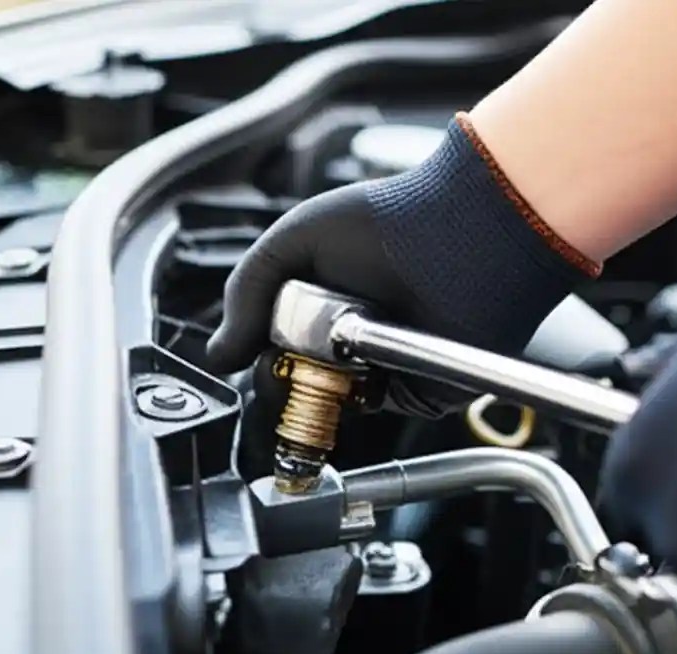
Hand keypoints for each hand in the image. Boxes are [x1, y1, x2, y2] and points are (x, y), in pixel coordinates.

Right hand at [205, 114, 595, 417]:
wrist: (459, 234)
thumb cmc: (387, 220)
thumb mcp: (293, 241)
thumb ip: (245, 293)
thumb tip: (217, 356)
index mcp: (317, 304)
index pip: (271, 349)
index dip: (259, 353)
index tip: (256, 345)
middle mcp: (346, 339)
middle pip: (292, 386)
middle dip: (281, 375)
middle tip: (288, 353)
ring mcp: (381, 368)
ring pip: (328, 408)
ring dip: (317, 390)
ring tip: (327, 354)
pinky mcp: (415, 391)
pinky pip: (376, 411)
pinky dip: (361, 396)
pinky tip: (360, 366)